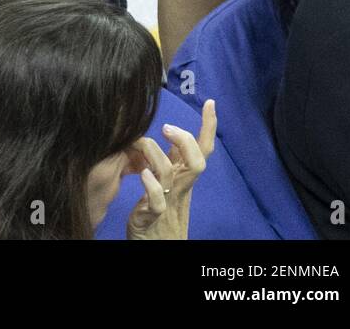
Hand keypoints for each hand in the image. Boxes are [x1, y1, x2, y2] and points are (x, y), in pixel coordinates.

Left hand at [126, 99, 215, 240]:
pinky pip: (157, 200)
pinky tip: (141, 174)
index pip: (202, 151)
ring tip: (139, 145)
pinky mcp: (153, 216)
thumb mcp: (169, 183)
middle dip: (186, 140)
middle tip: (168, 128)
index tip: (211, 103)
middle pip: (197, 162)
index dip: (208, 128)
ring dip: (155, 155)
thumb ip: (173, 161)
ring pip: (171, 175)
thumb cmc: (159, 211)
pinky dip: (151, 186)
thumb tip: (174, 136)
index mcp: (183, 179)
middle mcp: (180, 189)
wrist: (156, 246)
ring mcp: (168, 202)